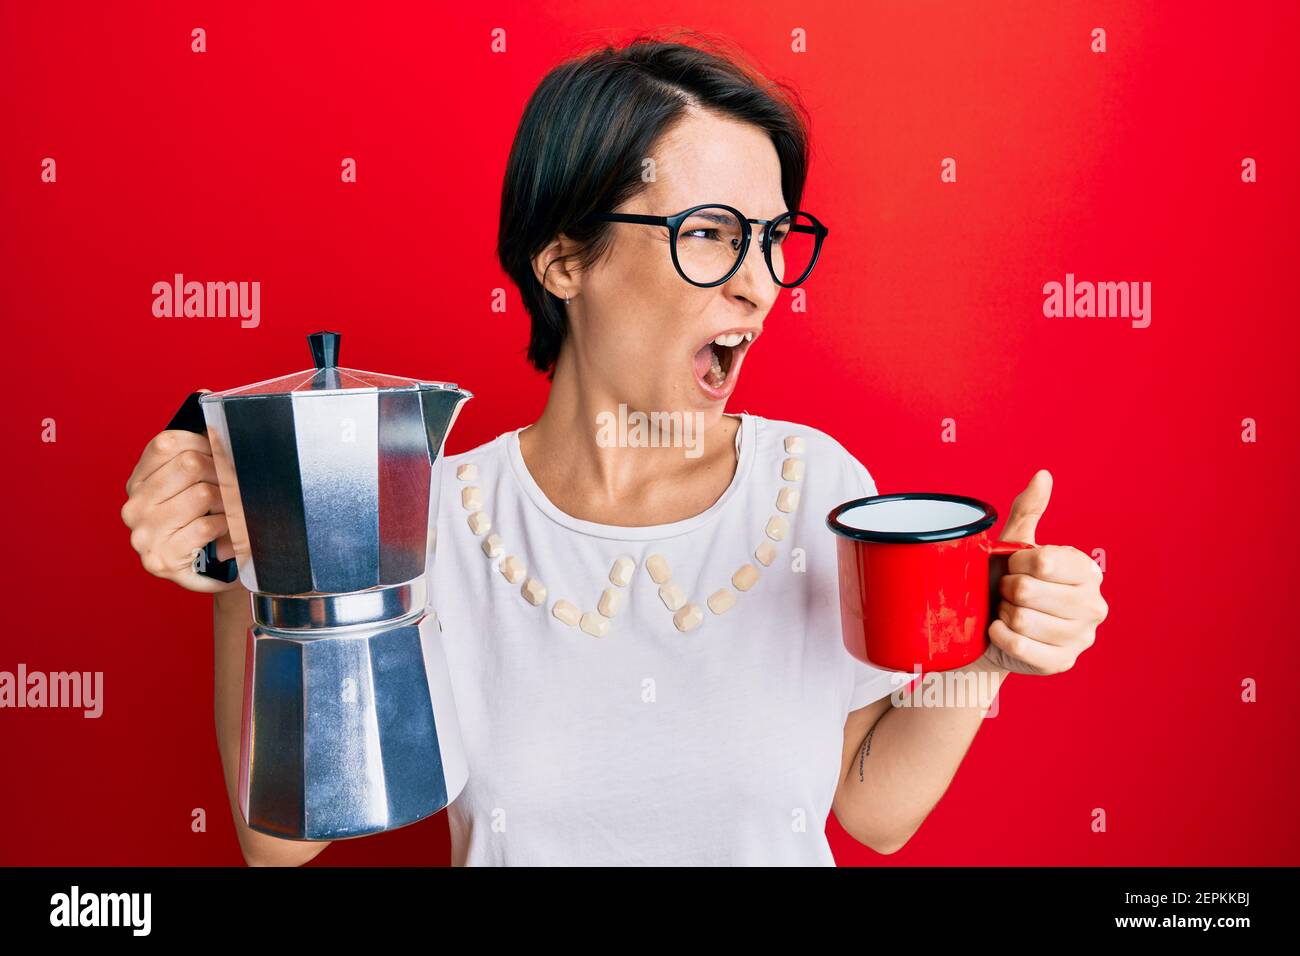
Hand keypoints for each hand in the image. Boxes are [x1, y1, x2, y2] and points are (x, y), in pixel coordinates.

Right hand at [121, 396, 241, 594]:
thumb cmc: (204, 519)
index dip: (205, 443)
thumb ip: (197, 443)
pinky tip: (228, 532)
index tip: (224, 453)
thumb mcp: (196, 482)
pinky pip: (208, 525)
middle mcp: (134, 504)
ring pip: (203, 494)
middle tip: (239, 485)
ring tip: (234, 511)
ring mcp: (143, 533)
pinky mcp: (160, 559)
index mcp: (139, 479)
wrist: (207, 571)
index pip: (168, 442)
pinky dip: (229, 527)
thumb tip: (206, 394)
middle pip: (191, 464)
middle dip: (224, 473)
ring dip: (230, 502)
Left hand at [980, 469, 1107, 675]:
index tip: (1012, 566)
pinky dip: (999, 637)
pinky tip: (1000, 631)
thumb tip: (1043, 476)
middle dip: (1006, 589)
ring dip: (1002, 614)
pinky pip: (1018, 646)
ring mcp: (1081, 638)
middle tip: (1007, 592)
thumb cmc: (1006, 581)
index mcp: (1087, 570)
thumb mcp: (1016, 544)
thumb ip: (1029, 510)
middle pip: (1027, 591)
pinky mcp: (1062, 663)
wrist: (989, 630)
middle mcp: (1093, 605)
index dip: (1015, 562)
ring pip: (1021, 620)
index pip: (1043, 561)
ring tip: (1006, 611)